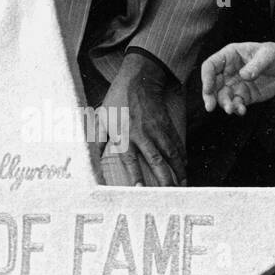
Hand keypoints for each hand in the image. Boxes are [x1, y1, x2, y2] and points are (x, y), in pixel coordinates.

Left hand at [98, 52, 185, 186]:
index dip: (136, 177)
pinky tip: (184, 168)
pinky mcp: (167, 125)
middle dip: (165, 179)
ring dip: (178, 172)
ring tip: (182, 186)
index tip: (141, 192)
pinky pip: (176, 144)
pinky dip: (181, 157)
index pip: (130, 161)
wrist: (139, 79)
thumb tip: (90, 158)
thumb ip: (97, 141)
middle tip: (170, 195)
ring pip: (171, 154)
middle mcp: (143, 135)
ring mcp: (157, 130)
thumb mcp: (102, 119)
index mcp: (124, 135)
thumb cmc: (117, 99)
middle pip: (156, 161)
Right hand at [202, 41, 274, 115]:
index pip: (210, 66)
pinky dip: (236, 109)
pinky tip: (242, 110)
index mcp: (229, 56)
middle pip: (211, 84)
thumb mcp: (268, 55)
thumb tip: (244, 76)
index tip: (208, 89)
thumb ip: (256, 65)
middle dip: (209, 96)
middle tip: (210, 107)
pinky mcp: (243, 96)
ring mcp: (234, 84)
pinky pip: (235, 104)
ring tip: (231, 109)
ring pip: (222, 96)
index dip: (206, 78)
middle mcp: (228, 71)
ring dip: (224, 104)